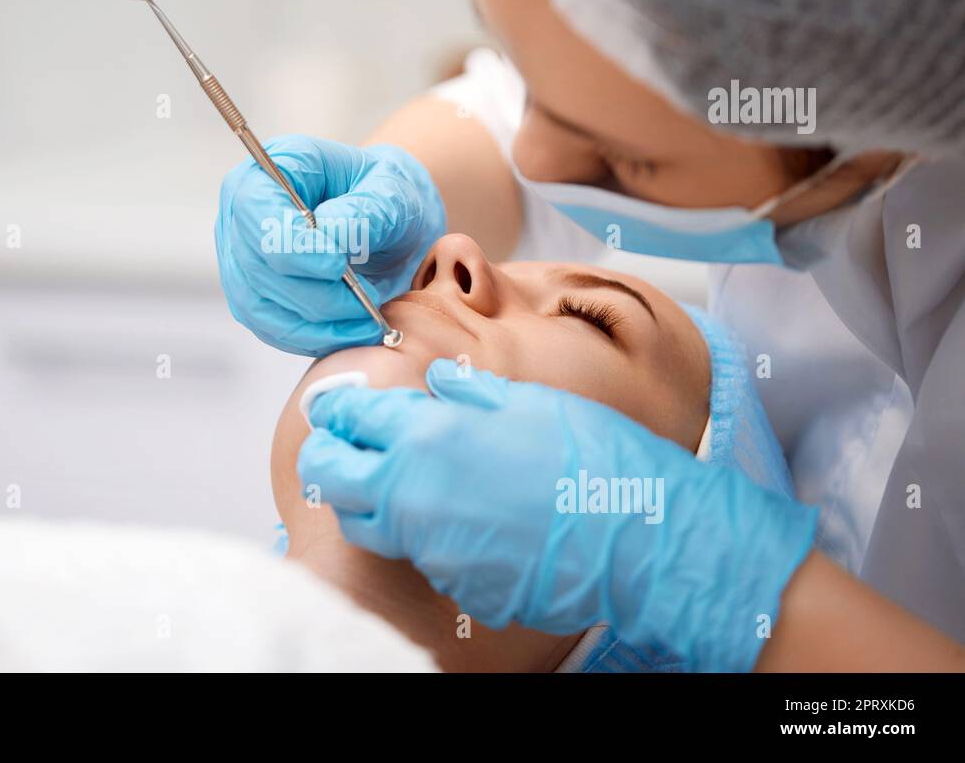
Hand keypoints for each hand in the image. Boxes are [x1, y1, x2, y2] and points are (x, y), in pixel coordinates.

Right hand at [215, 135, 445, 355]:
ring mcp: (242, 257)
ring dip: (315, 323)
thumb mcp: (395, 192)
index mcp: (270, 168)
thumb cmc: (388, 196)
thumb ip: (366, 210)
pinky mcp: (254, 296)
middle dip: (313, 292)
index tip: (339, 265)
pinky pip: (271, 328)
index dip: (290, 243)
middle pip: (255, 263)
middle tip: (367, 303)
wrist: (390, 222)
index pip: (256, 207)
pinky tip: (351, 332)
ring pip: (260, 305)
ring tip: (367, 323)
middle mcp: (243, 212)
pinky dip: (312, 338)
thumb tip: (328, 235)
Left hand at [299, 358, 817, 670]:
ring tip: (400, 485)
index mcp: (429, 435)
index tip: (336, 407)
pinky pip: (423, 558)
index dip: (339, 408)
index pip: (351, 417)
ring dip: (372, 502)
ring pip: (370, 526)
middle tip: (340, 449)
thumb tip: (439, 384)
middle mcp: (415, 493)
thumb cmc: (592, 460)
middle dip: (329, 458)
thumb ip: (469, 393)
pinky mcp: (454, 584)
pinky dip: (430, 539)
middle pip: (333, 478)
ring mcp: (430, 546)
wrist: (638, 536)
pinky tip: (468, 524)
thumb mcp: (528, 403)